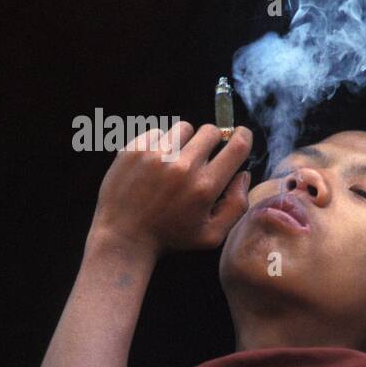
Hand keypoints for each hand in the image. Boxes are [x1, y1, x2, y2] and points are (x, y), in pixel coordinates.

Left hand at [89, 120, 252, 257]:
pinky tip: (153, 164)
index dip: (243, 136)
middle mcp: (183, 167)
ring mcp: (156, 155)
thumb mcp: (211, 235)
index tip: (239, 135)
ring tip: (175, 161)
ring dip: (185, 141)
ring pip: (184, 128)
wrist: (122, 237)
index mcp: (205, 187)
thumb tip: (243, 174)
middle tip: (202, 157)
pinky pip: (157, 132)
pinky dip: (159, 144)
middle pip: (211, 131)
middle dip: (212, 141)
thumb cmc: (169, 237)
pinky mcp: (135, 149)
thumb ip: (236, 205)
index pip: (237, 146)